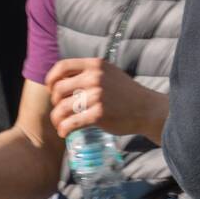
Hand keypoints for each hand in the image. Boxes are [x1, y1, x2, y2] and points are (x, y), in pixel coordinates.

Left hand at [45, 57, 166, 140]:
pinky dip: (64, 130)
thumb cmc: (127, 94)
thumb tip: (64, 79)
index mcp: (96, 65)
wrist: (148, 109)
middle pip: (58, 89)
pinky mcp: (98, 115)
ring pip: (62, 109)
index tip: (53, 90)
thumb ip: (91, 73)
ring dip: (57, 119)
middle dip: (55, 102)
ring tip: (60, 124)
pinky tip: (65, 133)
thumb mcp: (110, 74)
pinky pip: (71, 123)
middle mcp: (95, 78)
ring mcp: (97, 96)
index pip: (62, 66)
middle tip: (61, 110)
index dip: (51, 79)